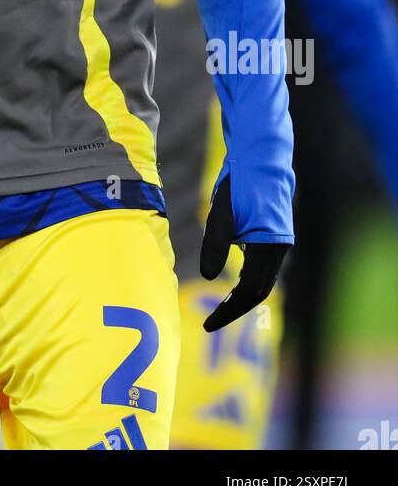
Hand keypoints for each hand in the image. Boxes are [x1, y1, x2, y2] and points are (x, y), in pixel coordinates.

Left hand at [199, 174, 288, 331]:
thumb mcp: (221, 213)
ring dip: (242, 297)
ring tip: (220, 309)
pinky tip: (232, 284)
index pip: (249, 293)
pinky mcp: (274, 237)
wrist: (262, 159)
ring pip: (262, 281)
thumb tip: (206, 276)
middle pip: (258, 292)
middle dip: (235, 309)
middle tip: (211, 323)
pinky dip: (247, 281)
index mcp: (267, 247)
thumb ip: (215, 245)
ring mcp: (278, 244)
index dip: (229, 311)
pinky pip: (262, 268)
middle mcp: (278, 250)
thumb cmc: (240, 184)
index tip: (208, 325)